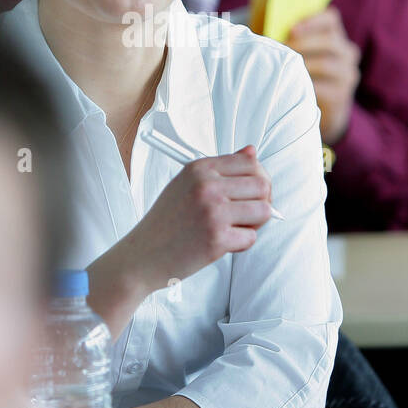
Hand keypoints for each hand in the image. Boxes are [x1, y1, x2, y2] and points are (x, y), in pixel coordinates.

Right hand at [123, 145, 273, 292]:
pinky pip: (251, 238)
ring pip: (264, 211)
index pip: (250, 162)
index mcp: (200, 168)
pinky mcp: (217, 239)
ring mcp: (213, 212)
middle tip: (248, 214)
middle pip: (263, 185)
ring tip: (236, 228)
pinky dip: (242, 243)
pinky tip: (224, 243)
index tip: (252, 191)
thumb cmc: (166, 221)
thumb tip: (252, 152)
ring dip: (255, 223)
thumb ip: (221, 169)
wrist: (143, 255)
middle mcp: (207, 186)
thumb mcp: (187, 184)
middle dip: (262, 201)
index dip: (258, 177)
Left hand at [287, 7, 360, 144]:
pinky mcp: (340, 96)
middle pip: (330, 41)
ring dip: (302, 64)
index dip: (312, 20)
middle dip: (303, 43)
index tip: (291, 28)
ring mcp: (346, 75)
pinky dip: (303, 85)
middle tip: (282, 49)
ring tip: (283, 68)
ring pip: (326, 64)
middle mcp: (347, 53)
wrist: (319, 109)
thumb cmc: (301, 73)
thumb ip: (288, 39)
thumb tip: (267, 32)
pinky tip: (290, 85)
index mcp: (336, 36)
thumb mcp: (299, 53)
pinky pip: (321, 88)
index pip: (330, 19)